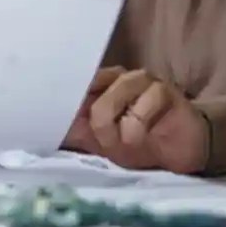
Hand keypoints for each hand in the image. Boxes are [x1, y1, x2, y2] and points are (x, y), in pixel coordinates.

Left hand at [62, 66, 209, 172]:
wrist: (182, 149)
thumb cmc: (139, 142)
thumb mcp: (100, 142)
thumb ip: (75, 132)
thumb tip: (43, 129)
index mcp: (99, 85)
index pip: (71, 86)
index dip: (61, 103)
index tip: (52, 121)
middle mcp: (116, 77)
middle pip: (84, 97)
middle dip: (95, 129)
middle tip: (110, 145)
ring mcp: (140, 80)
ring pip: (106, 103)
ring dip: (114, 133)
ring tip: (128, 142)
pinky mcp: (163, 90)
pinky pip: (139, 110)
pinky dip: (137, 131)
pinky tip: (148, 136)